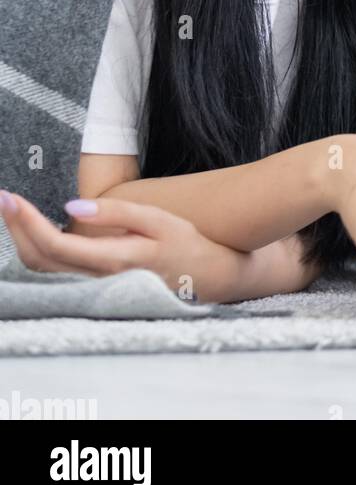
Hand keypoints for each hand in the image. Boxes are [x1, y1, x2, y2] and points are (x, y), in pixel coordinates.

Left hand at [0, 189, 244, 303]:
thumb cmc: (184, 244)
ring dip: (22, 238)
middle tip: (3, 198)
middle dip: (15, 227)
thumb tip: (71, 208)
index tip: (9, 197)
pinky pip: (53, 271)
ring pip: (42, 269)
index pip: (54, 245)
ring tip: (13, 210)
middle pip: (39, 260)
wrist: (206, 277)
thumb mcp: (158, 220)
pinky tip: (33, 230)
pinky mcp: (92, 286)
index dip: (26, 222)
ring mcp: (92, 286)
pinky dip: (36, 248)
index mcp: (111, 260)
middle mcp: (95, 280)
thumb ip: (115, 214)